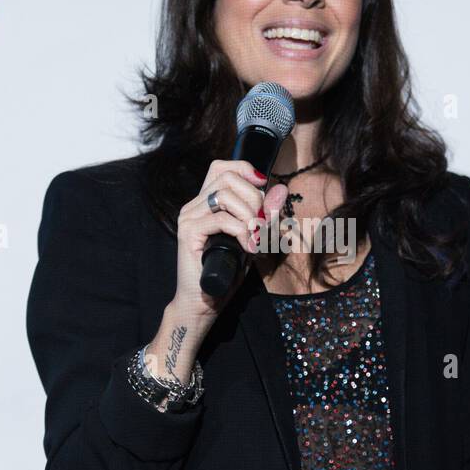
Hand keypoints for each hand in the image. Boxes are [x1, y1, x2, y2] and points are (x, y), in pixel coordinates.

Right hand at [170, 159, 287, 320]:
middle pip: (227, 178)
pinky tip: (248, 248)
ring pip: (225, 195)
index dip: (244, 169)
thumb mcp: (252, 238)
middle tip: (261, 225)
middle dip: (254, 197)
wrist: (204, 301)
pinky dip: (241, 231)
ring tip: (255, 238)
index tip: (262, 186)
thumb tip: (281, 189)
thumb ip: (264, 215)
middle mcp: (194, 205)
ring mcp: (189, 217)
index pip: (221, 167)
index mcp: (206, 203)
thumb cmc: (227, 271)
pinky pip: (222, 219)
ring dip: (249, 215)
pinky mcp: (189, 232)